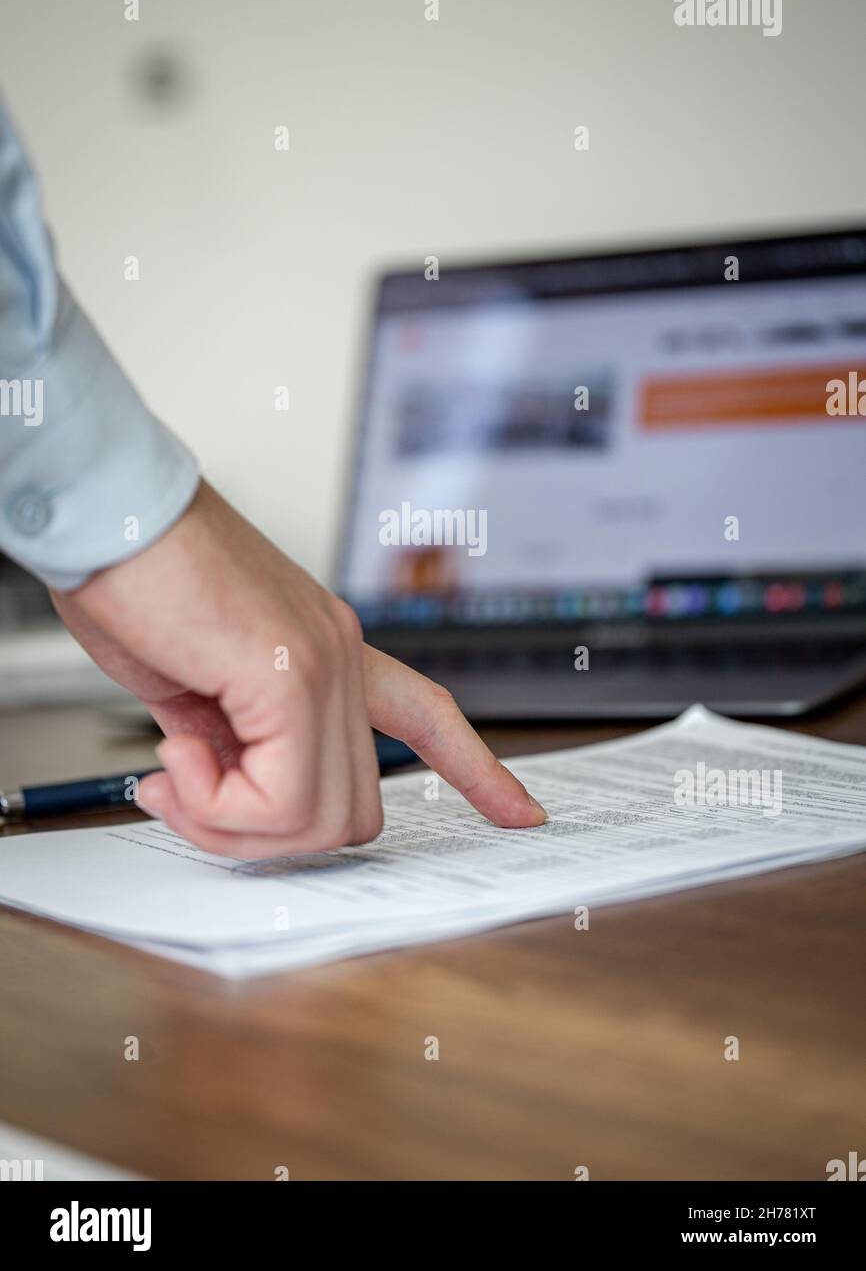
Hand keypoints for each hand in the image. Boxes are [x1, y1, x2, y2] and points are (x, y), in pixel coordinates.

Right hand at [51, 482, 545, 857]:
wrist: (99, 508)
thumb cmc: (132, 576)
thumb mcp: (192, 680)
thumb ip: (227, 737)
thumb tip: (223, 792)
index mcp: (327, 648)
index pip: (428, 715)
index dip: (478, 771)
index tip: (523, 813)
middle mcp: (339, 653)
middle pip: (355, 810)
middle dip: (266, 835)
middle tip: (190, 797)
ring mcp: (322, 661)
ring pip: (322, 820)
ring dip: (233, 823)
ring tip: (174, 772)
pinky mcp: (286, 671)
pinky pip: (280, 800)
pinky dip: (217, 805)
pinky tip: (173, 753)